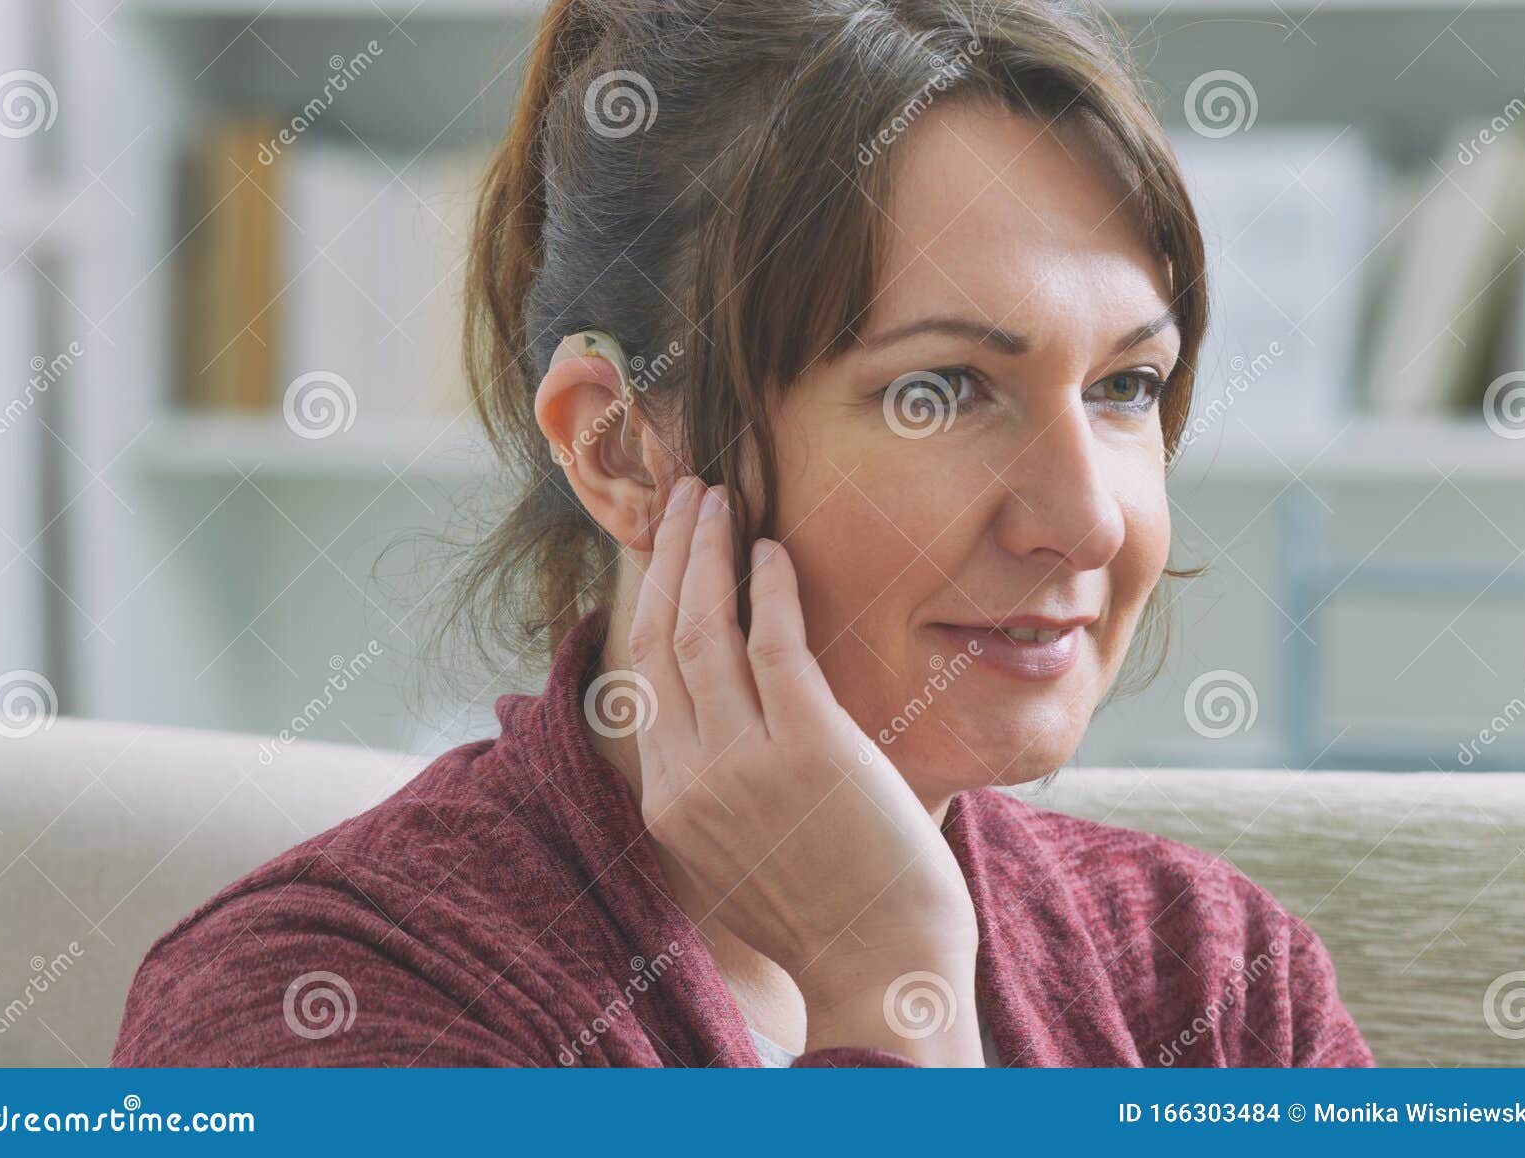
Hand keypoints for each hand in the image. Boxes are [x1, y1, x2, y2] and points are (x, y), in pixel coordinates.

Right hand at [627, 475, 982, 1063]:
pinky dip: (768, 586)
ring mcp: (744, 762)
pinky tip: (772, 548)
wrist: (881, 968)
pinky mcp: (809, 747)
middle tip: (684, 497)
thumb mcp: (738, 851)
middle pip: (659, 637)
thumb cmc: (828, 910)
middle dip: (668, 555)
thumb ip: (715, 783)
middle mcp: (689, 776)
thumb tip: (721, 716)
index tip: (666, 551)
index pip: (642, 675)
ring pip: (703, 628)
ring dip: (708, 551)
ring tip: (719, 498)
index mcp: (667, 800)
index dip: (650, 599)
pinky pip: (773, 643)